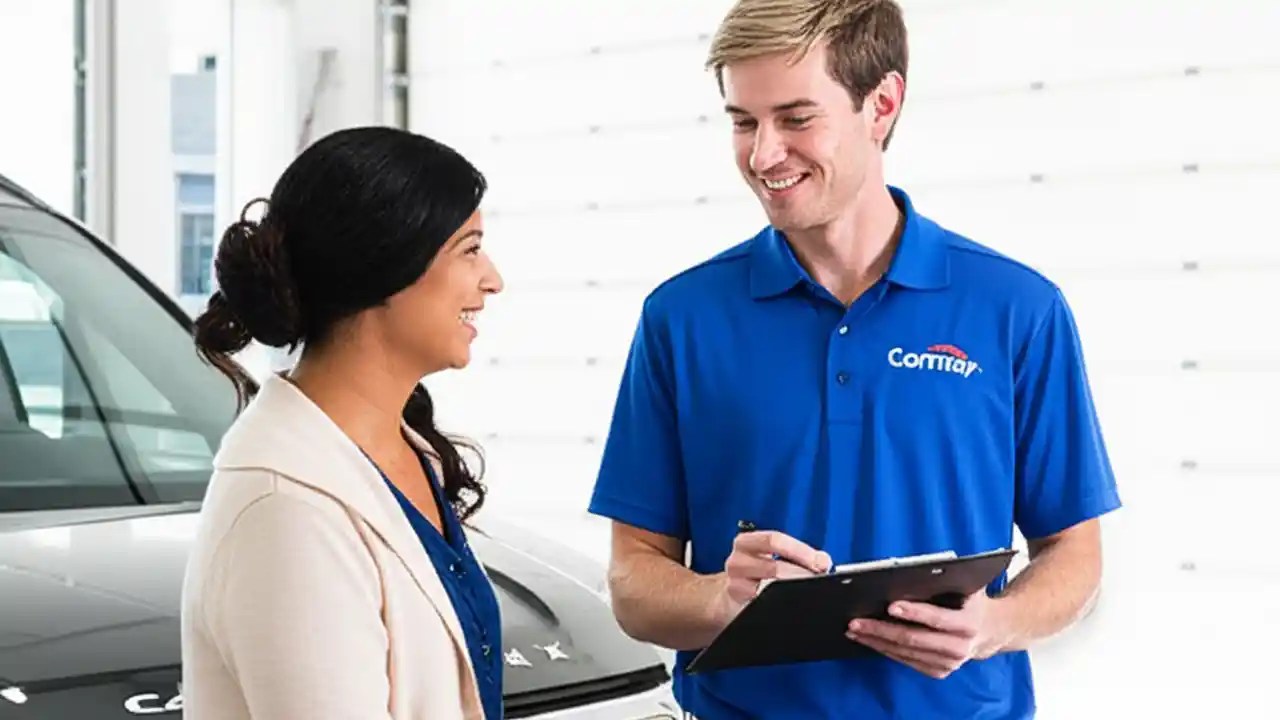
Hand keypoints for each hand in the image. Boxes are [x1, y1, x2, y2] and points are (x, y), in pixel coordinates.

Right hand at [719, 530, 831, 617]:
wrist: (727, 598)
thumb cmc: (756, 574)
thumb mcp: (770, 557)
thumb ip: (797, 555)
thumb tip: (824, 560)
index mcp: (747, 542)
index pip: (774, 540)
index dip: (800, 550)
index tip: (821, 562)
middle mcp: (738, 561)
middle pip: (774, 567)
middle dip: (802, 575)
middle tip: (819, 581)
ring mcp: (735, 584)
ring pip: (769, 588)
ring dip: (793, 591)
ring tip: (808, 593)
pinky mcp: (736, 605)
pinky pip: (761, 605)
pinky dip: (780, 605)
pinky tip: (790, 606)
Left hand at [846, 590, 1010, 679]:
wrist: (992, 631)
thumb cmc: (973, 601)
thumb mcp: (968, 586)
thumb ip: (947, 580)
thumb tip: (916, 572)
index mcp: (968, 623)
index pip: (937, 618)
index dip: (913, 612)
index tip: (890, 606)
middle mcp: (960, 648)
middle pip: (914, 639)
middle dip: (881, 630)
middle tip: (856, 621)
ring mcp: (949, 663)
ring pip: (906, 653)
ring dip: (876, 642)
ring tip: (854, 631)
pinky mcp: (940, 671)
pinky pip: (907, 662)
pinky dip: (886, 651)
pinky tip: (869, 641)